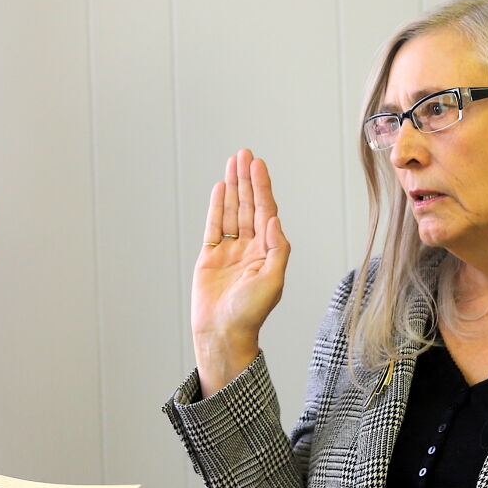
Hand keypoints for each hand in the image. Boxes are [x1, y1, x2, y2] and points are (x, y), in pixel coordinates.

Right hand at [191, 150, 289, 394]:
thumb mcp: (273, 281)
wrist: (222, 333)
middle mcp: (250, 247)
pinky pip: (214, 225)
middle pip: (249, 205)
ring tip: (233, 163)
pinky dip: (217, 207)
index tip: (258, 165)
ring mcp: (229, 250)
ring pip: (232, 211)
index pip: (265, 211)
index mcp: (267, 251)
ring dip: (233, 187)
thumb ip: (277, 249)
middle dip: (248, 179)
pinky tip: (220, 188)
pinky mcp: (211, 257)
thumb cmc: (250, 314)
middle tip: (245, 154)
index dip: (262, 187)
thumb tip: (273, 220)